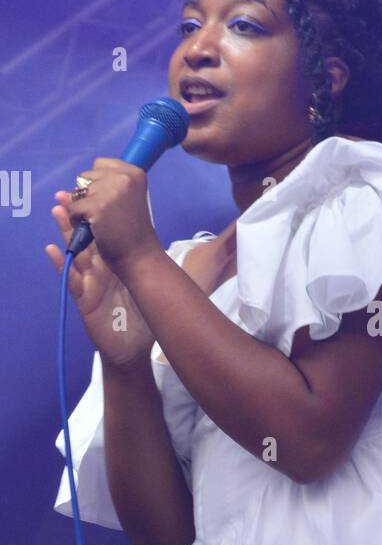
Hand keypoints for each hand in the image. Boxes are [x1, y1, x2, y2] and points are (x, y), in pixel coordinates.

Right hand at [45, 193, 155, 369]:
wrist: (132, 350)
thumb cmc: (141, 321)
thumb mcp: (147, 291)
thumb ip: (150, 273)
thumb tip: (167, 251)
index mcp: (116, 266)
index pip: (105, 237)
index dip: (98, 218)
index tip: (96, 197)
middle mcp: (100, 270)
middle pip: (86, 239)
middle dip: (75, 216)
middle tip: (66, 193)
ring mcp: (89, 283)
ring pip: (75, 253)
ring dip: (65, 232)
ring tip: (57, 210)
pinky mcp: (84, 299)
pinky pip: (71, 280)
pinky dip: (61, 265)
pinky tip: (52, 250)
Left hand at [57, 158, 159, 276]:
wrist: (138, 256)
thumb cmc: (131, 230)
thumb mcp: (124, 200)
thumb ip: (102, 187)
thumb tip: (60, 194)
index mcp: (134, 172)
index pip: (100, 164)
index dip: (98, 183)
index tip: (111, 200)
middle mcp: (124, 177)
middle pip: (86, 177)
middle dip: (90, 195)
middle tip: (109, 214)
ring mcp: (110, 191)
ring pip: (77, 193)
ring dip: (83, 209)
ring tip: (102, 222)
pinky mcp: (97, 207)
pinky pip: (73, 209)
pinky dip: (77, 221)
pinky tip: (95, 229)